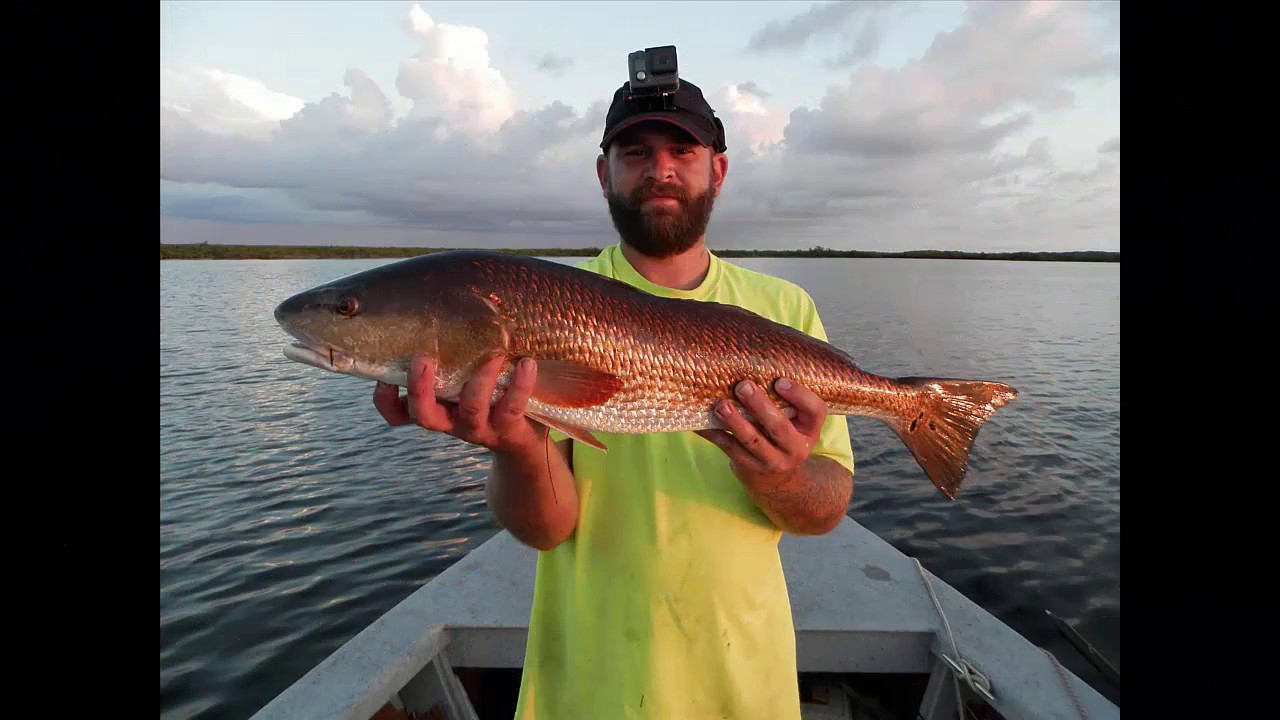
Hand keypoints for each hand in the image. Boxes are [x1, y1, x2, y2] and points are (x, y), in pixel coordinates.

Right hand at [373, 354, 546, 456]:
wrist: (524, 437)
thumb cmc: (486, 395)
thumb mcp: (462, 379)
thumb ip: (448, 354)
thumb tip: (441, 298)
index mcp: (434, 408)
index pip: (397, 414)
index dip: (385, 400)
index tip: (383, 378)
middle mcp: (451, 421)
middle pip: (424, 415)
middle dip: (420, 388)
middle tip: (422, 358)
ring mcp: (479, 427)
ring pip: (471, 407)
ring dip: (480, 379)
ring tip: (493, 354)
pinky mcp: (508, 428)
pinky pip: (512, 407)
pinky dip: (520, 385)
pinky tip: (526, 363)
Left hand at [695, 377, 826, 488]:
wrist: (776, 479)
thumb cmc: (781, 435)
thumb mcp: (793, 421)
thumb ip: (782, 400)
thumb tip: (752, 361)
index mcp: (810, 429)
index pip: (816, 410)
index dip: (800, 395)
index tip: (780, 381)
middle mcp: (796, 448)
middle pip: (779, 427)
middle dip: (760, 406)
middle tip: (743, 386)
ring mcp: (773, 461)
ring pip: (752, 440)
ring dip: (734, 421)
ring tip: (721, 405)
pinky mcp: (750, 467)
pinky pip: (729, 449)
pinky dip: (714, 434)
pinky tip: (701, 423)